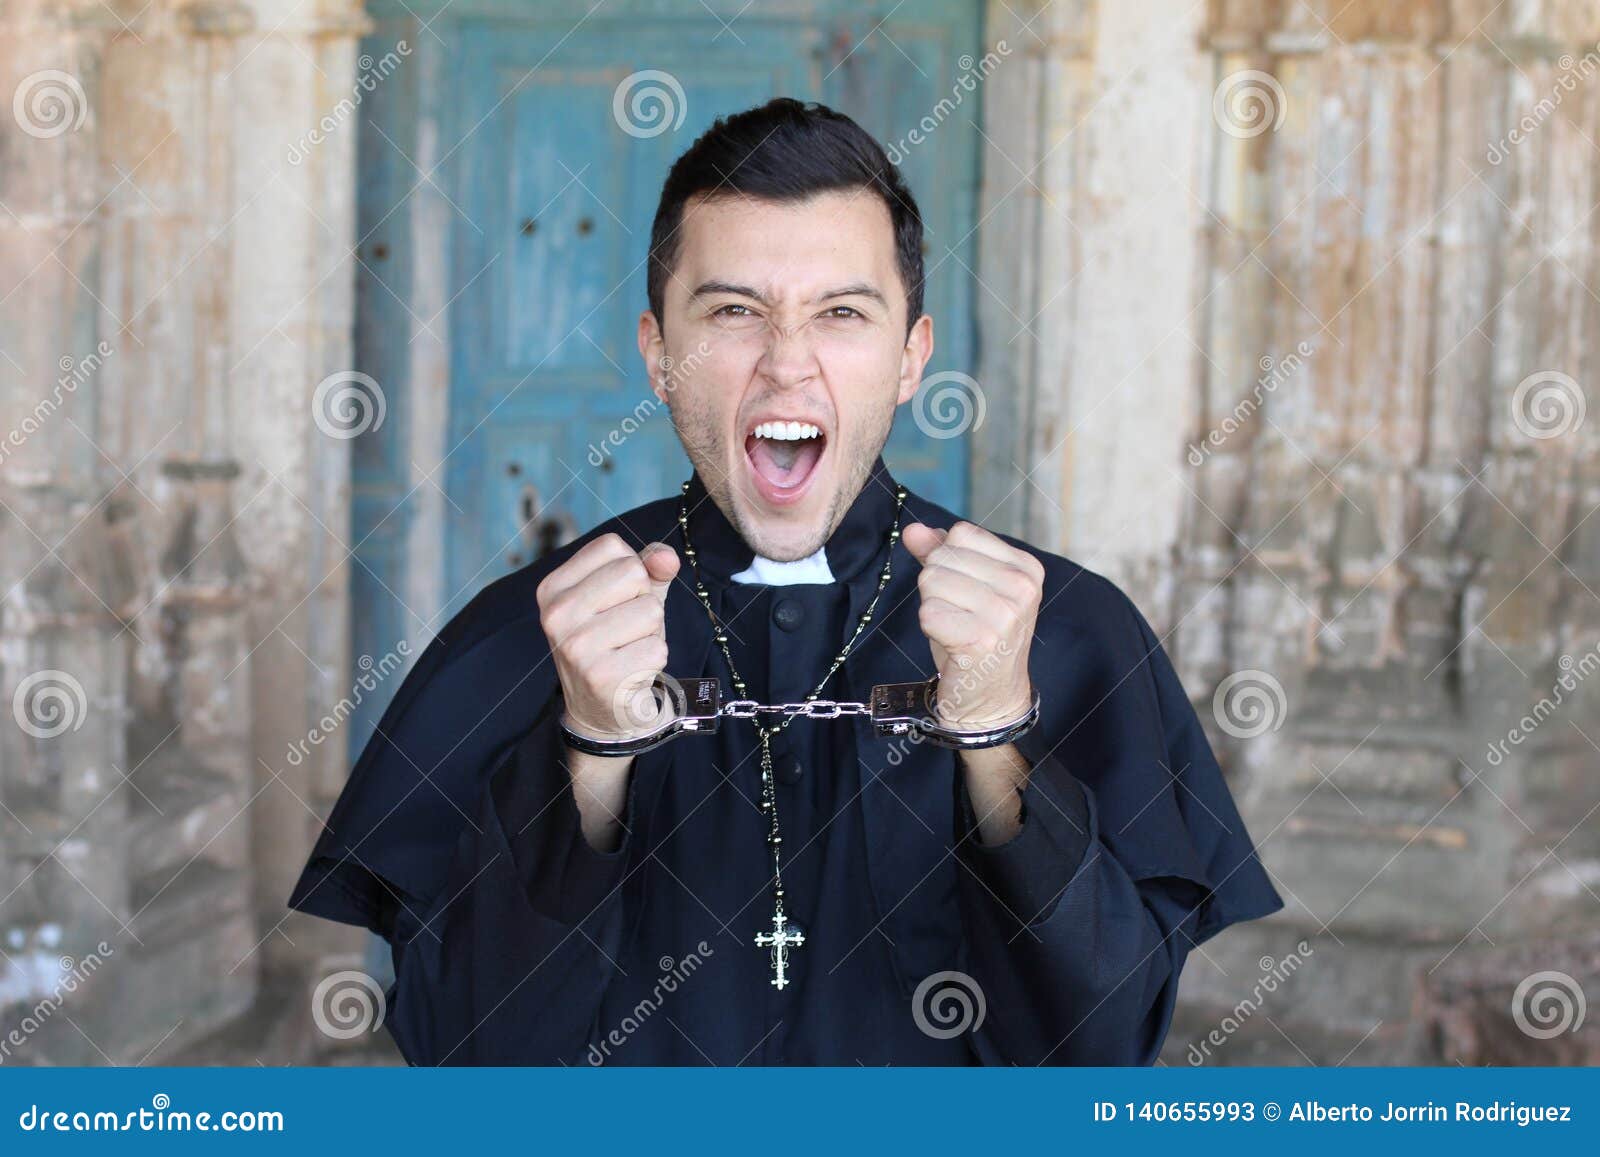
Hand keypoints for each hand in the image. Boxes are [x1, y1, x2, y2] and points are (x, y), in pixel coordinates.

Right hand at [536, 534, 679, 741]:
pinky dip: (654, 661)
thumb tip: (667, 557)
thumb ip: (650, 567)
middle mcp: (556, 614)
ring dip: (652, 634)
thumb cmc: (619, 643)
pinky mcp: (600, 677)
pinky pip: (657, 648)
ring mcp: (575, 647)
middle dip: (644, 601)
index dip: (632, 572)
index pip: (613, 546)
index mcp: (553, 588)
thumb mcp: (630, 596)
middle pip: (634, 573)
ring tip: (629, 651)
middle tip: (625, 630)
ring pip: (650, 610)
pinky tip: (632, 672)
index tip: (616, 602)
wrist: (604, 710)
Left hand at [901, 520, 1042, 728]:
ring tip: (955, 628)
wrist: (991, 696)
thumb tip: (913, 530)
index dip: (947, 560)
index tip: (965, 591)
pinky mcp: (981, 639)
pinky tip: (951, 643)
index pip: (961, 534)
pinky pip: (928, 613)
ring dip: (932, 607)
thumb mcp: (964, 587)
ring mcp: (1005, 613)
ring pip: (931, 581)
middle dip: (936, 585)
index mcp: (1025, 567)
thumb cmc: (976, 637)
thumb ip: (940, 553)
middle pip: (943, 557)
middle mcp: (1022, 587)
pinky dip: (930, 628)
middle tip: (958, 615)